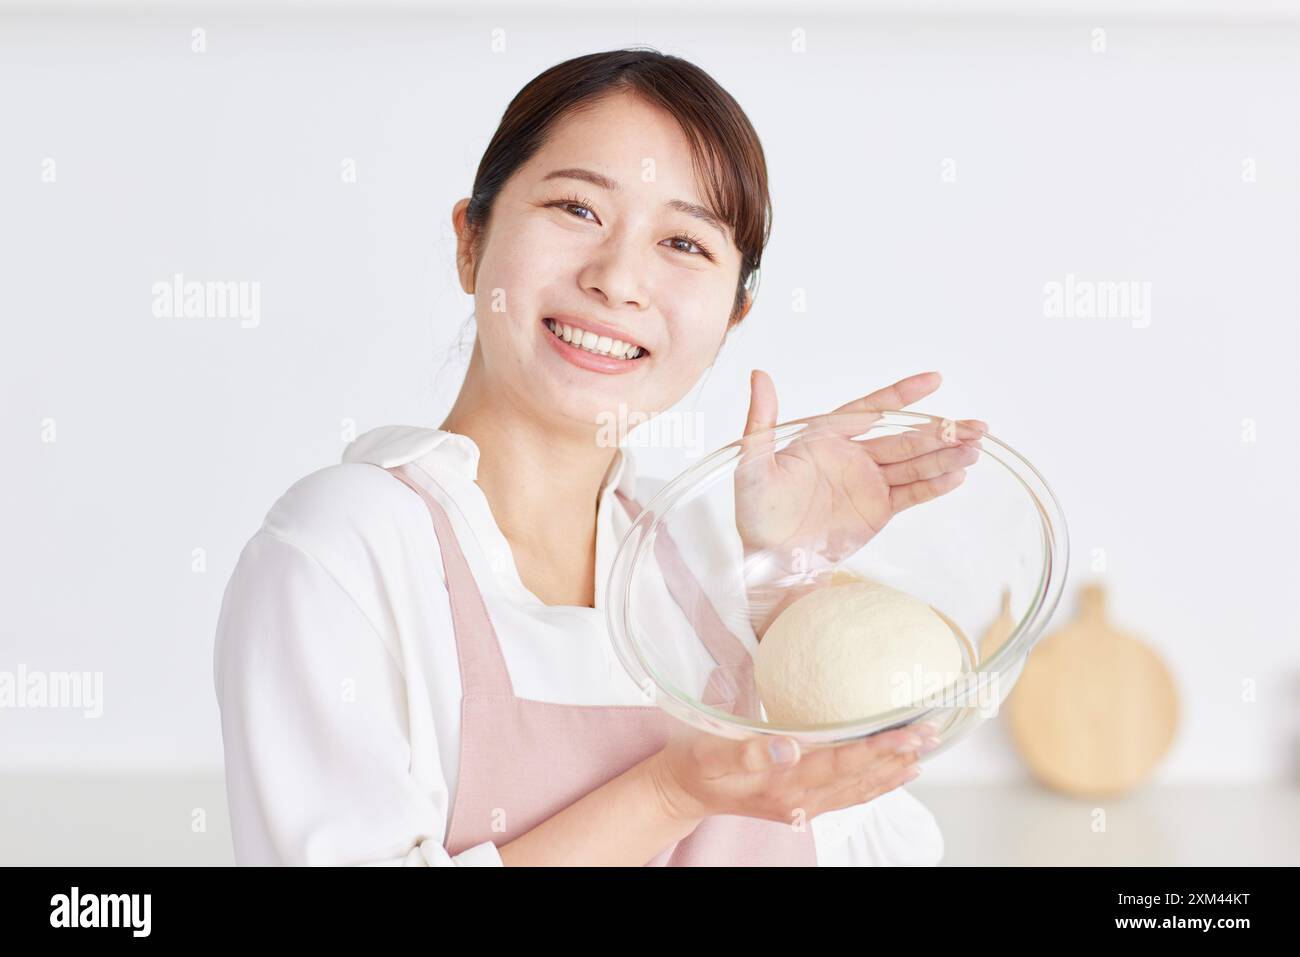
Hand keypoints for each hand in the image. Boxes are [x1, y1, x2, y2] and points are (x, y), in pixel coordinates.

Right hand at [649, 722, 940, 826]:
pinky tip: (893, 773)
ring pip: (858, 790)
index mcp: (781, 781)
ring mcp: (802, 805)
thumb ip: (747, 747)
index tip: (909, 732)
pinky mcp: (801, 803)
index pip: (841, 762)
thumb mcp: (709, 750)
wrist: (681, 791)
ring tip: (924, 752)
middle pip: (859, 777)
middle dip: (898, 755)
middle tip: (932, 732)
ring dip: (893, 771)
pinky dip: (876, 784)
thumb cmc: (693, 761)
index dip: (878, 747)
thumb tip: (790, 745)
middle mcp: (799, 798)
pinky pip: (848, 795)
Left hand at [734, 370, 986, 580]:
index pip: (870, 409)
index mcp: (826, 437)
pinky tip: (957, 476)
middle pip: (903, 438)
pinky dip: (934, 486)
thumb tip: (759, 374)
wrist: (770, 558)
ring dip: (945, 456)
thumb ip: (761, 420)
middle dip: (940, 431)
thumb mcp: (752, 463)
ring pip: (914, 464)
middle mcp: (854, 455)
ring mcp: (869, 482)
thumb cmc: (756, 510)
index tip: (933, 380)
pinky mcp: (878, 509)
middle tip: (976, 425)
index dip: (901, 395)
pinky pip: (911, 494)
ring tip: (977, 447)